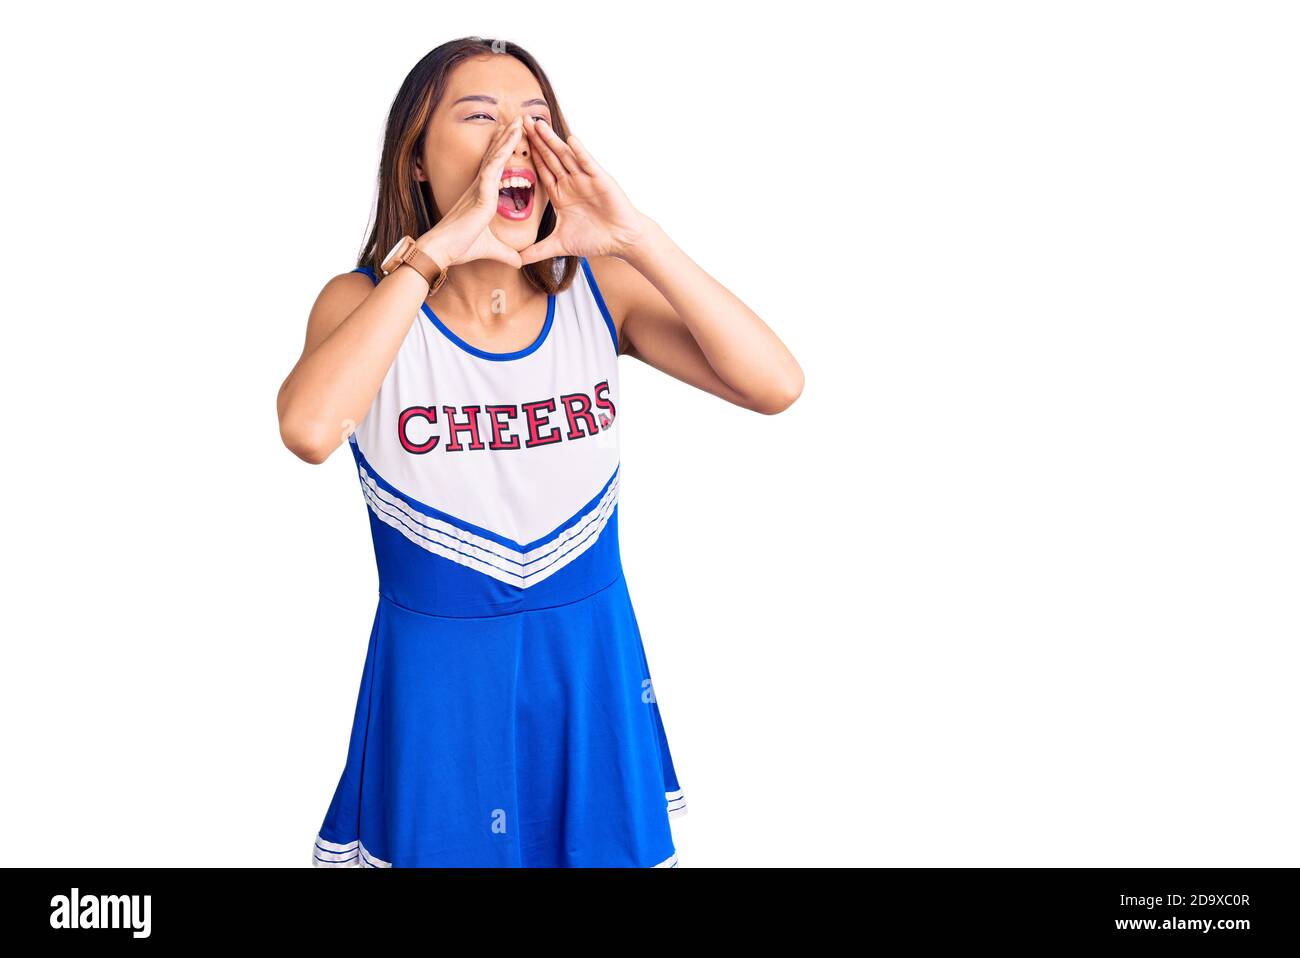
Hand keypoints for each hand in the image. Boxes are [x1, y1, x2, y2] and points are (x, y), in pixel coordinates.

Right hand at [417, 116, 526, 269]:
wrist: (440, 252)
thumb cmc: (458, 248)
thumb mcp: (490, 250)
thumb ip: (505, 253)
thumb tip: (519, 261)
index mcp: (480, 197)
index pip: (494, 170)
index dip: (501, 154)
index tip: (510, 139)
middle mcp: (478, 189)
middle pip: (494, 158)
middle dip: (505, 139)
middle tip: (517, 121)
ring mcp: (479, 190)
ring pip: (495, 158)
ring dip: (507, 139)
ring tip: (518, 122)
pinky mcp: (480, 195)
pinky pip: (493, 168)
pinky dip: (502, 152)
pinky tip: (511, 138)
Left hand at [517, 118, 648, 264]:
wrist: (622, 240)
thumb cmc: (595, 239)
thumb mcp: (560, 245)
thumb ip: (537, 250)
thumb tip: (516, 260)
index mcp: (560, 194)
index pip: (540, 170)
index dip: (527, 156)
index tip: (512, 143)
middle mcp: (571, 182)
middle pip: (550, 157)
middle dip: (535, 140)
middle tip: (520, 120)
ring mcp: (586, 179)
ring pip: (565, 156)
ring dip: (552, 140)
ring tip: (538, 124)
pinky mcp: (601, 180)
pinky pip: (588, 163)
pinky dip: (580, 152)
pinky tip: (570, 139)